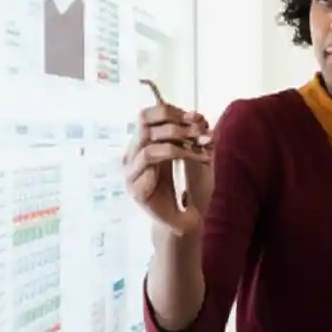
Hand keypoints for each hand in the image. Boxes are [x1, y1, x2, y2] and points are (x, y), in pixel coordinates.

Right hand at [123, 102, 213, 239]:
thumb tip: (200, 116)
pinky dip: (175, 153)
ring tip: (199, 144)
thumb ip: (195, 136)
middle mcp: (133, 154)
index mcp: (144, 145)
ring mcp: (131, 171)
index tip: (196, 117)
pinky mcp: (135, 187)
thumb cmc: (190, 187)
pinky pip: (149, 160)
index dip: (170, 111)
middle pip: (144, 123)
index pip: (147, 116)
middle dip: (176, 123)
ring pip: (147, 141)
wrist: (184, 220)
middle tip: (200, 130)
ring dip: (177, 138)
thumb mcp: (196, 156)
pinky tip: (193, 157)